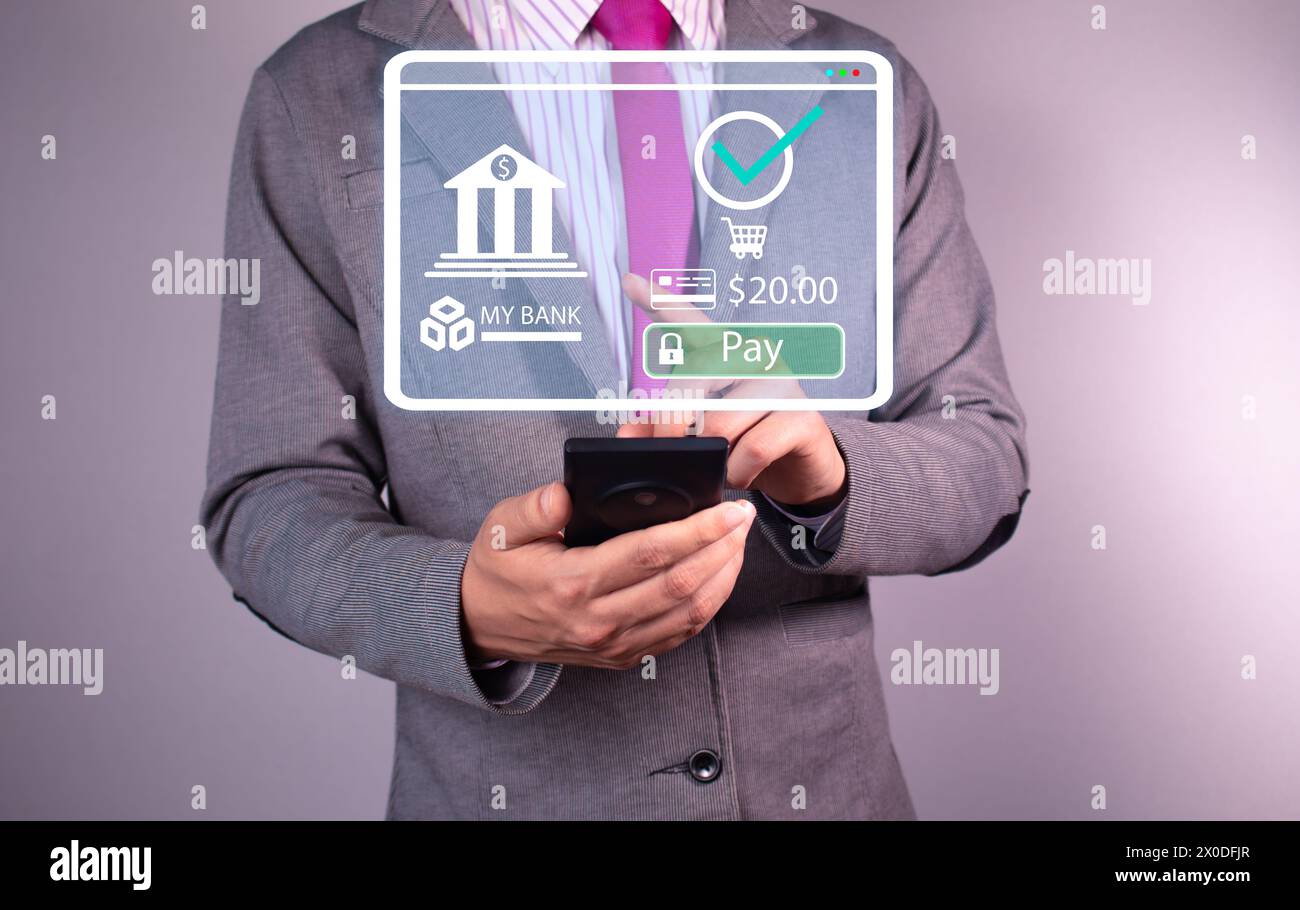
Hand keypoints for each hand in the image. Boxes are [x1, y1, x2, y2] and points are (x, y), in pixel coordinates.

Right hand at [460, 481, 755, 668]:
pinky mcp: (622, 656)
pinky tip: (719, 577)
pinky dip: (708, 605)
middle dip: (722, 547)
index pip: (651, 553)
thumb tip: (566, 494)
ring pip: (688, 612)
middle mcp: (598, 619)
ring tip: (738, 542)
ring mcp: (613, 644)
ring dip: (723, 576)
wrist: (479, 623)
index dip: (698, 529)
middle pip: (680, 583)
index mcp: (572, 583)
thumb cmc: (498, 569)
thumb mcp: (502, 527)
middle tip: (743, 518)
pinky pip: (678, 633)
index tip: (727, 509)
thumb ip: (535, 508)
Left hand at [618, 273, 846, 510]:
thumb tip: (628, 435)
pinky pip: (753, 450)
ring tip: (718, 467)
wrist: (805, 469)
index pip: (691, 321)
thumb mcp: (706, 433)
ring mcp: (781, 384)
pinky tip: (741, 474)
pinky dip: (738, 472)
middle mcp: (754, 357)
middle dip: (671, 423)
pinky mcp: (802, 417)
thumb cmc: (750, 440)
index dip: (660, 302)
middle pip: (695, 379)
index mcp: (725, 355)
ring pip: (722, 423)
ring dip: (711, 458)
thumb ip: (666, 429)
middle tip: (668, 450)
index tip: (630, 282)